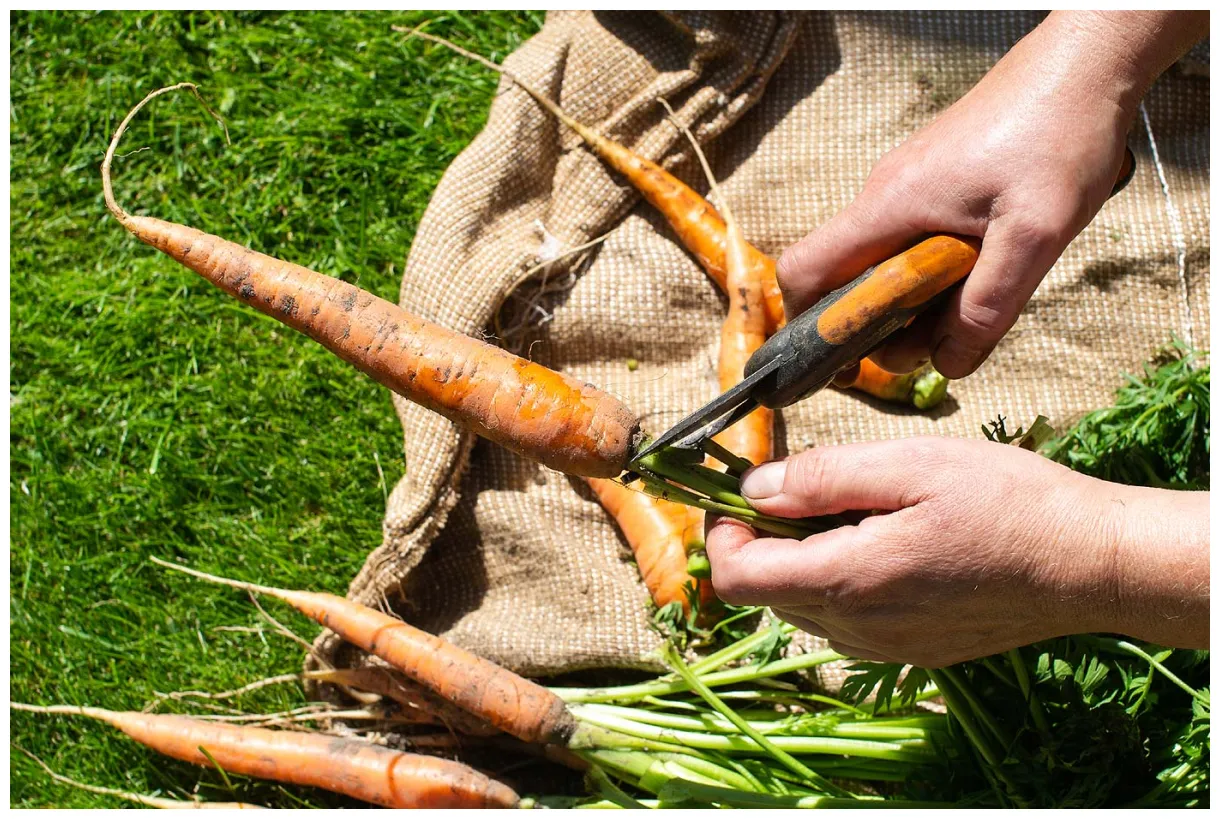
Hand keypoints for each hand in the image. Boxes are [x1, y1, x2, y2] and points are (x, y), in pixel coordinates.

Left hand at [704, 437, 1208, 666]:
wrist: (1087, 565)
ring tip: (852, 509)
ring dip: (801, 558)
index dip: (722, 535)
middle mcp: (857, 627)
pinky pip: (844, 619)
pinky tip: (883, 541)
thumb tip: (754, 488)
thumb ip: (823, 478)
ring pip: (803, 605)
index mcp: (849, 579)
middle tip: (800, 486)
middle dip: (762, 539)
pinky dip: (838, 580)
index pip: (737, 578)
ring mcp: (884, 646)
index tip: (739, 493)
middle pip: (765, 591)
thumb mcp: (910, 466)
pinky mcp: (909, 650)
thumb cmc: (1007, 504)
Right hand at [777, 11, 1204, 378]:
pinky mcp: (931, 182)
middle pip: (844, 282)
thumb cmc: (1061, 138)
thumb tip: (945, 365)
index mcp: (889, 206)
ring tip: (982, 290)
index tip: (848, 360)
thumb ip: (987, 306)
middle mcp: (883, 196)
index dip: (809, 325)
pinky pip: (911, 244)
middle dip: (883, 327)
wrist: (1086, 67)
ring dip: (918, 301)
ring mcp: (906, 187)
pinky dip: (936, 273)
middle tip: (946, 337)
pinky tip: (988, 263)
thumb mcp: (1035, 235)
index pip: (804, 271)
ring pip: (883, 266)